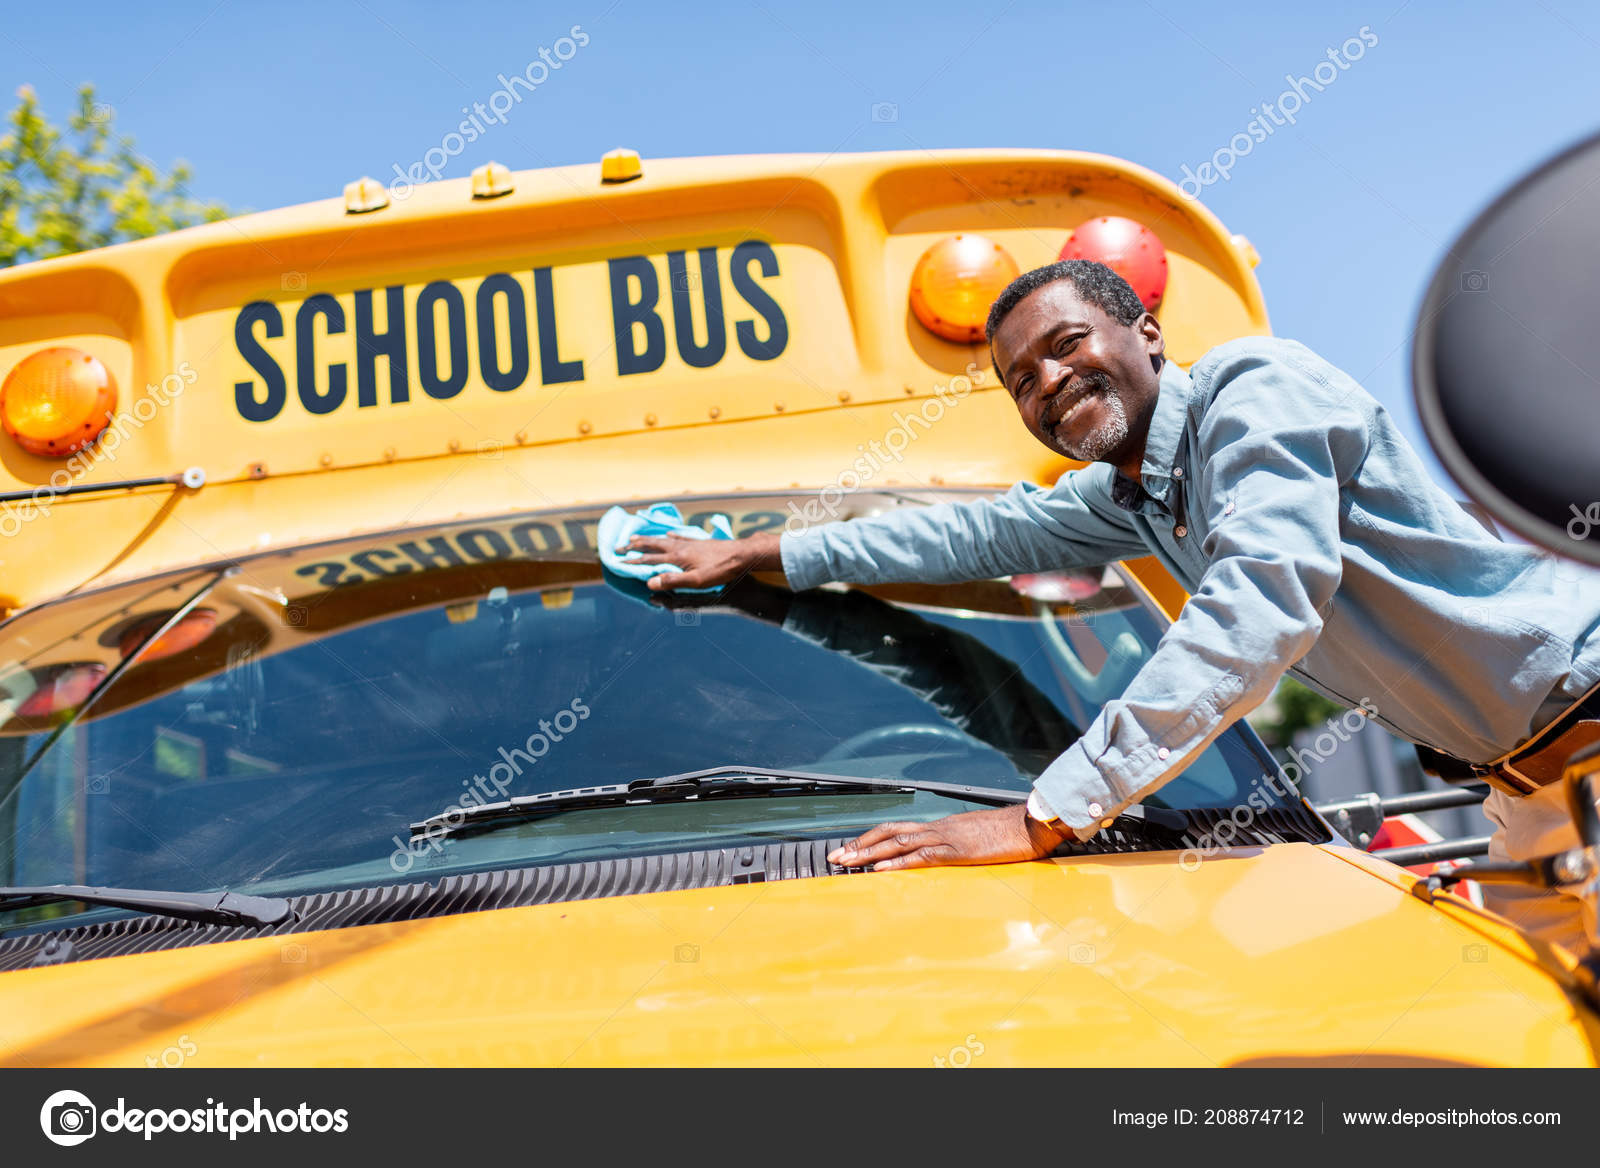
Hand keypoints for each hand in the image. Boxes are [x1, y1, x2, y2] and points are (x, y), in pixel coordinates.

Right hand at [620, 530, 780, 591]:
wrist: (741, 555)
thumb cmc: (720, 570)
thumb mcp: (696, 581)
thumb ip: (672, 581)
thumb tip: (650, 582)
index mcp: (676, 557)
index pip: (649, 560)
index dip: (633, 561)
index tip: (618, 561)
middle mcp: (680, 547)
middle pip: (652, 545)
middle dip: (634, 546)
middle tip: (619, 546)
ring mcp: (689, 543)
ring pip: (663, 539)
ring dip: (648, 539)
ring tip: (636, 537)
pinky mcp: (699, 542)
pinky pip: (680, 536)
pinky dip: (670, 535)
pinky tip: (668, 532)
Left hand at [826, 803, 1071, 870]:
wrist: (1033, 823)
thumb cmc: (1011, 833)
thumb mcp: (979, 839)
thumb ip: (960, 845)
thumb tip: (948, 854)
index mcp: (941, 826)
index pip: (897, 829)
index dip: (870, 838)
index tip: (850, 848)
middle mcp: (938, 828)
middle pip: (888, 832)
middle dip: (858, 845)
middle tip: (834, 856)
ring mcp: (945, 838)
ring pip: (896, 842)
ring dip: (868, 854)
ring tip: (846, 862)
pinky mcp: (956, 851)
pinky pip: (920, 857)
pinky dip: (896, 863)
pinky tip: (880, 870)